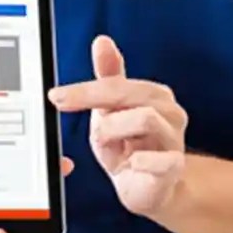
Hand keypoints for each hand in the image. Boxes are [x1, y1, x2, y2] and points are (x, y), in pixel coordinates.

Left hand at [47, 35, 187, 215]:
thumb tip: (102, 41)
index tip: (56, 96)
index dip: (85, 88)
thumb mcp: (110, 112)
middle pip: (130, 93)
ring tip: (107, 146)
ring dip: (114, 132)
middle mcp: (169, 111)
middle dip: (93, 101)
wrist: (149, 190)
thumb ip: (108, 77)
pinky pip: (163, 159)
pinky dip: (141, 160)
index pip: (116, 83)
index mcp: (153, 94)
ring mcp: (175, 139)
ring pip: (145, 118)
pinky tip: (129, 163)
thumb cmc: (130, 147)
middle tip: (64, 107)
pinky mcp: (175, 167)